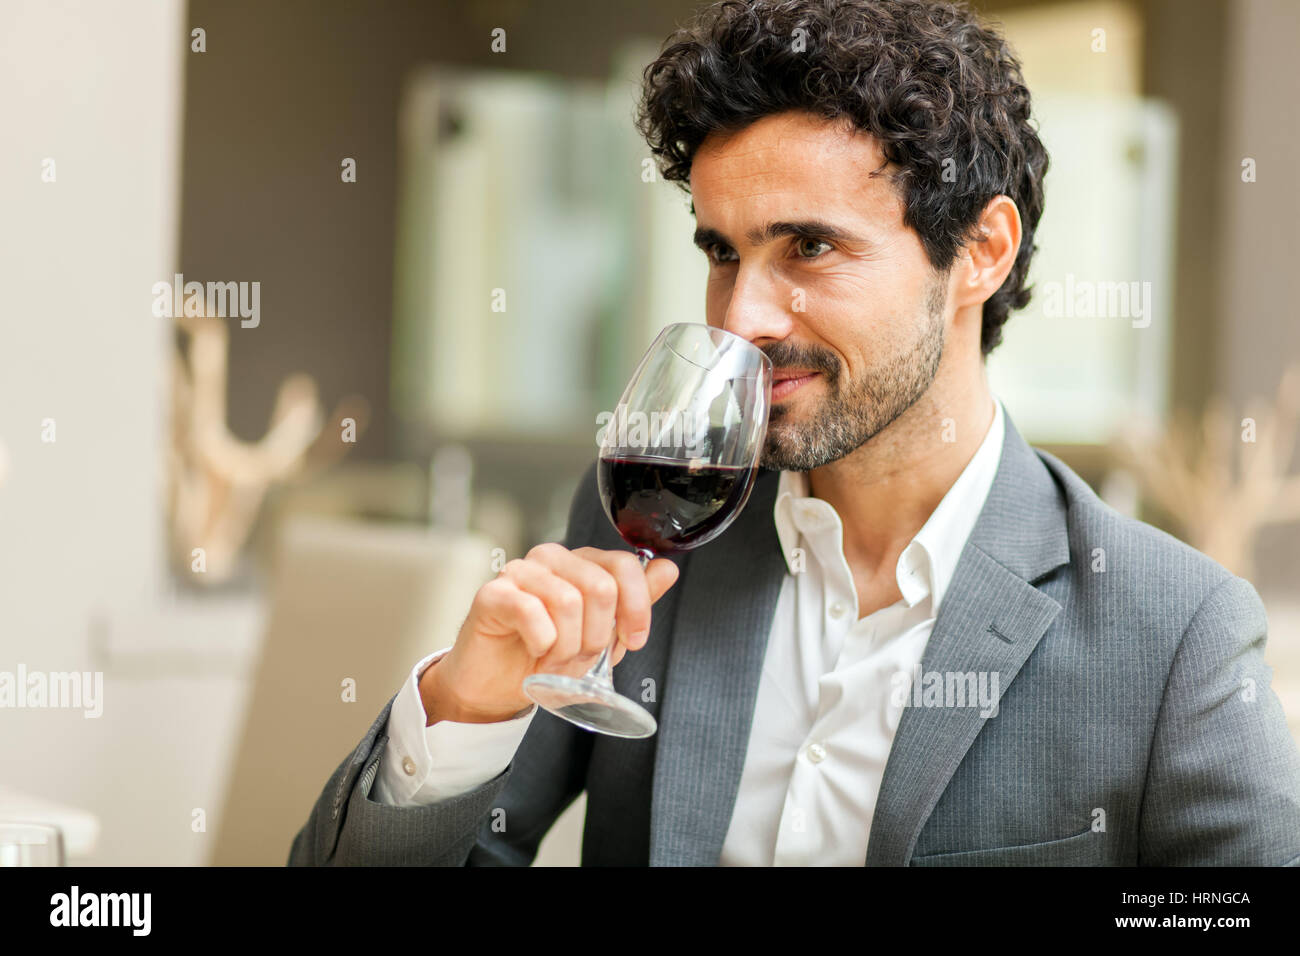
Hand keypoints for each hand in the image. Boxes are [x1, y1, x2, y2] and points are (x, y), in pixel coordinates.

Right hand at [420, 544, 678, 723]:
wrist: (497, 686)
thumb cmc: (547, 656)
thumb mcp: (602, 635)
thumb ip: (633, 602)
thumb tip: (667, 569)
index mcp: (582, 564)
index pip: (624, 565)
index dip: (637, 607)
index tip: (633, 641)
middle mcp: (552, 559)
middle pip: (600, 587)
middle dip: (598, 635)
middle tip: (581, 657)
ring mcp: (520, 572)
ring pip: (568, 601)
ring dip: (568, 645)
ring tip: (555, 658)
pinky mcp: (493, 593)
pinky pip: (531, 612)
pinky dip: (542, 643)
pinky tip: (535, 651)